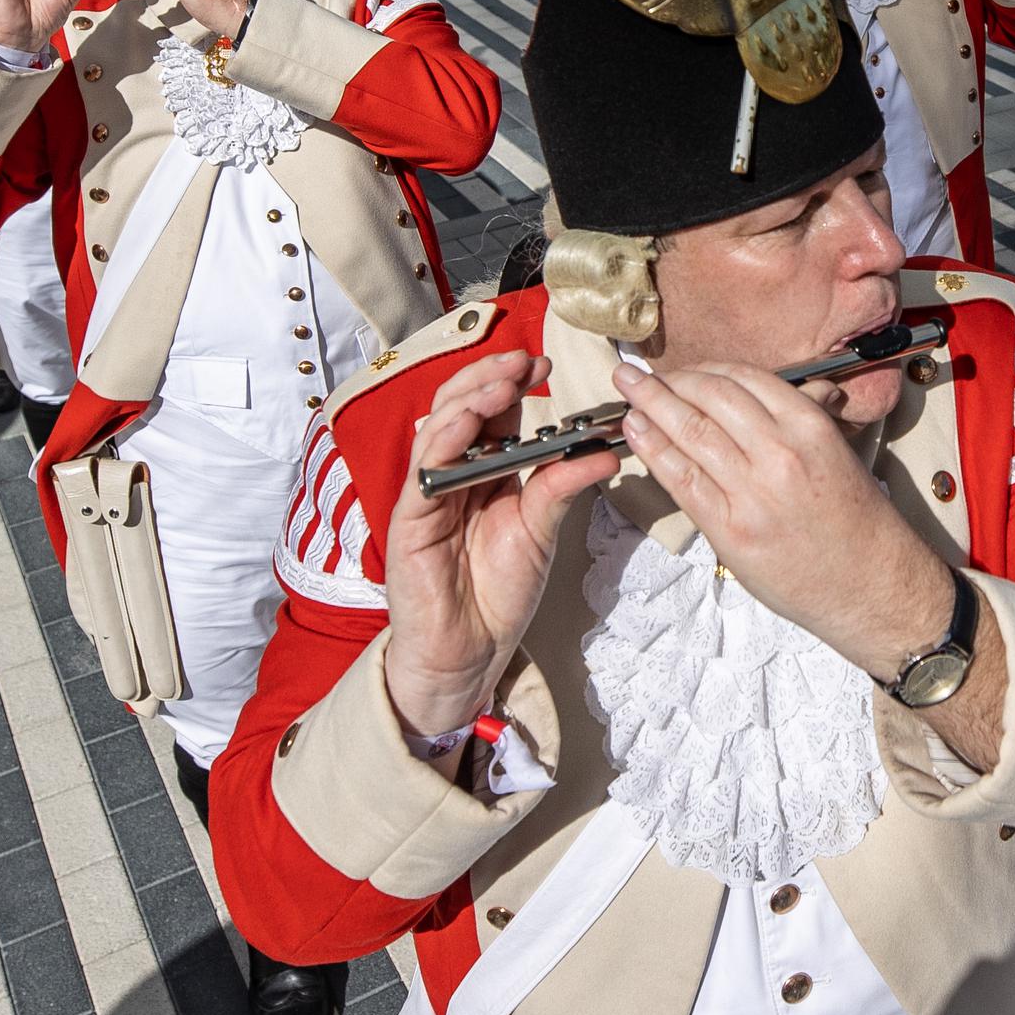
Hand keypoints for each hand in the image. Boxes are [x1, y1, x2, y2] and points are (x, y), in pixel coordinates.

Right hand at [380, 352, 615, 742]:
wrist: (471, 651)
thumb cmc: (499, 592)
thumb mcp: (540, 528)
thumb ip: (561, 486)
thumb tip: (603, 451)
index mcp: (486, 470)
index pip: (494, 410)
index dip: (514, 381)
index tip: (542, 364)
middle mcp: (454, 473)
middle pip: (462, 405)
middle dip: (490, 377)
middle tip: (523, 362)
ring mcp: (430, 492)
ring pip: (439, 426)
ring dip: (470, 397)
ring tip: (503, 381)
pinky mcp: (411, 518)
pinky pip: (424, 470)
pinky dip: (444, 440)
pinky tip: (467, 422)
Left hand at [617, 364, 955, 676]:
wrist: (871, 586)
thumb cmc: (858, 521)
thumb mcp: (840, 453)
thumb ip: (808, 417)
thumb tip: (788, 388)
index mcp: (810, 427)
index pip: (746, 379)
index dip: (706, 368)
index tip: (685, 369)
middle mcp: (780, 452)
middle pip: (710, 397)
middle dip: (670, 381)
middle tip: (639, 374)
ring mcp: (751, 491)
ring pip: (689, 431)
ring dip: (651, 405)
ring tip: (626, 389)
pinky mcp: (730, 529)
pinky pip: (681, 478)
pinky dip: (653, 449)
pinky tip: (636, 431)